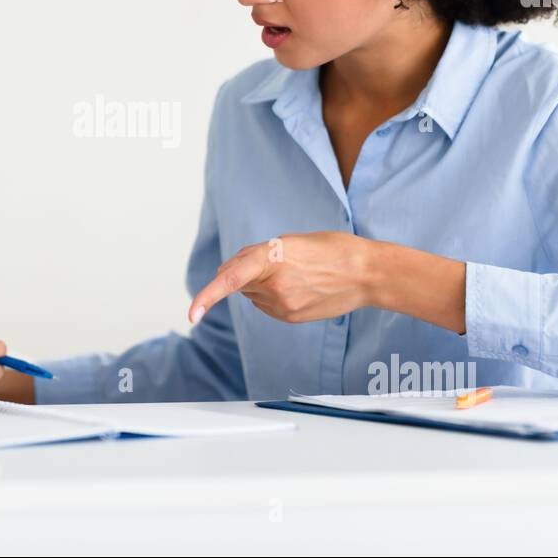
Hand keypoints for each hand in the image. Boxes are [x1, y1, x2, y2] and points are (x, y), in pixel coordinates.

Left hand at [187, 231, 378, 324]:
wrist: (366, 274)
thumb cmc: (332, 249)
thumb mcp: (291, 241)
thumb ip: (257, 254)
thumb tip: (230, 271)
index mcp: (273, 258)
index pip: (232, 278)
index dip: (207, 296)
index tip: (192, 315)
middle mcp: (275, 286)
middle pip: (239, 280)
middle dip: (245, 271)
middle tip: (278, 259)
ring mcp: (282, 305)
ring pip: (253, 294)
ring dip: (261, 284)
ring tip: (296, 272)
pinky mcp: (289, 317)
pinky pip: (266, 306)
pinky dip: (272, 296)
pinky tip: (299, 286)